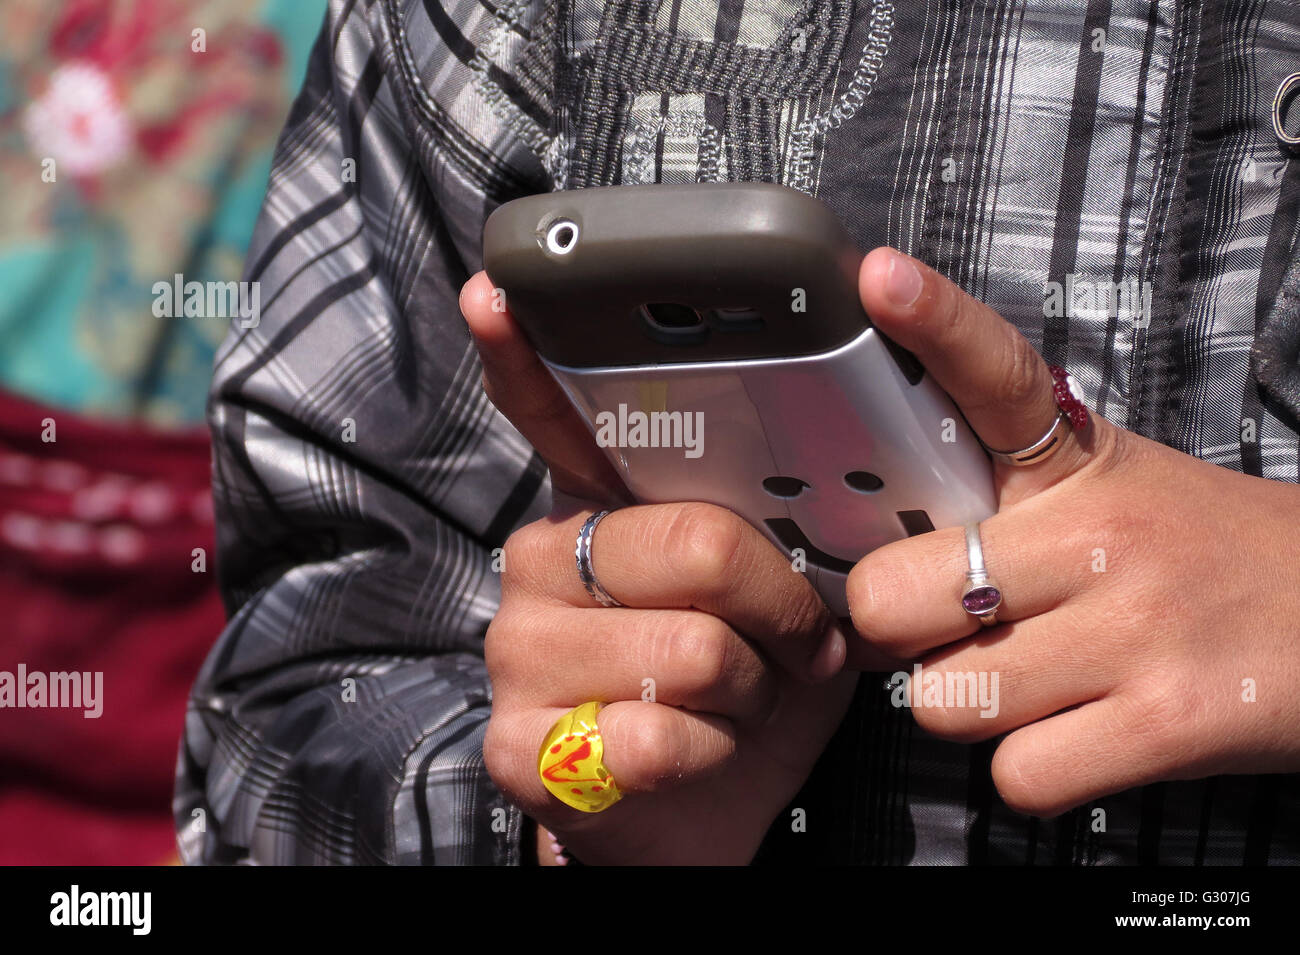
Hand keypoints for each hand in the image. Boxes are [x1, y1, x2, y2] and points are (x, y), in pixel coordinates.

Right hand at [460, 274, 856, 864]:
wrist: (702, 816)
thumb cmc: (742, 690)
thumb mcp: (777, 599)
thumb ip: (778, 530)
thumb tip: (833, 477)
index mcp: (602, 508)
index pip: (551, 414)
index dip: (522, 349)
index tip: (496, 290)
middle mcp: (543, 561)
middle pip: (696, 543)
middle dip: (781, 608)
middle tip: (794, 640)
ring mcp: (519, 651)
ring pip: (693, 647)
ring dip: (752, 692)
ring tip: (739, 701)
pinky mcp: (518, 745)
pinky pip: (652, 734)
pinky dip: (711, 753)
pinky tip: (694, 751)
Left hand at [848, 247, 1299, 816]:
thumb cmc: (1209, 558)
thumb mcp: (1115, 490)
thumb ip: (1002, 502)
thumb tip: (883, 556)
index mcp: (1081, 463)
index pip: (997, 375)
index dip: (934, 324)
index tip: (881, 277)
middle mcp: (1101, 535)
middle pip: (896, 596)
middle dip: (897, 627)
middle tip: (938, 623)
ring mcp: (1136, 629)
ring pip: (944, 698)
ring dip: (966, 706)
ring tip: (1028, 680)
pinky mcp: (1170, 723)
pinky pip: (1017, 775)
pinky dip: (1030, 770)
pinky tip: (1074, 734)